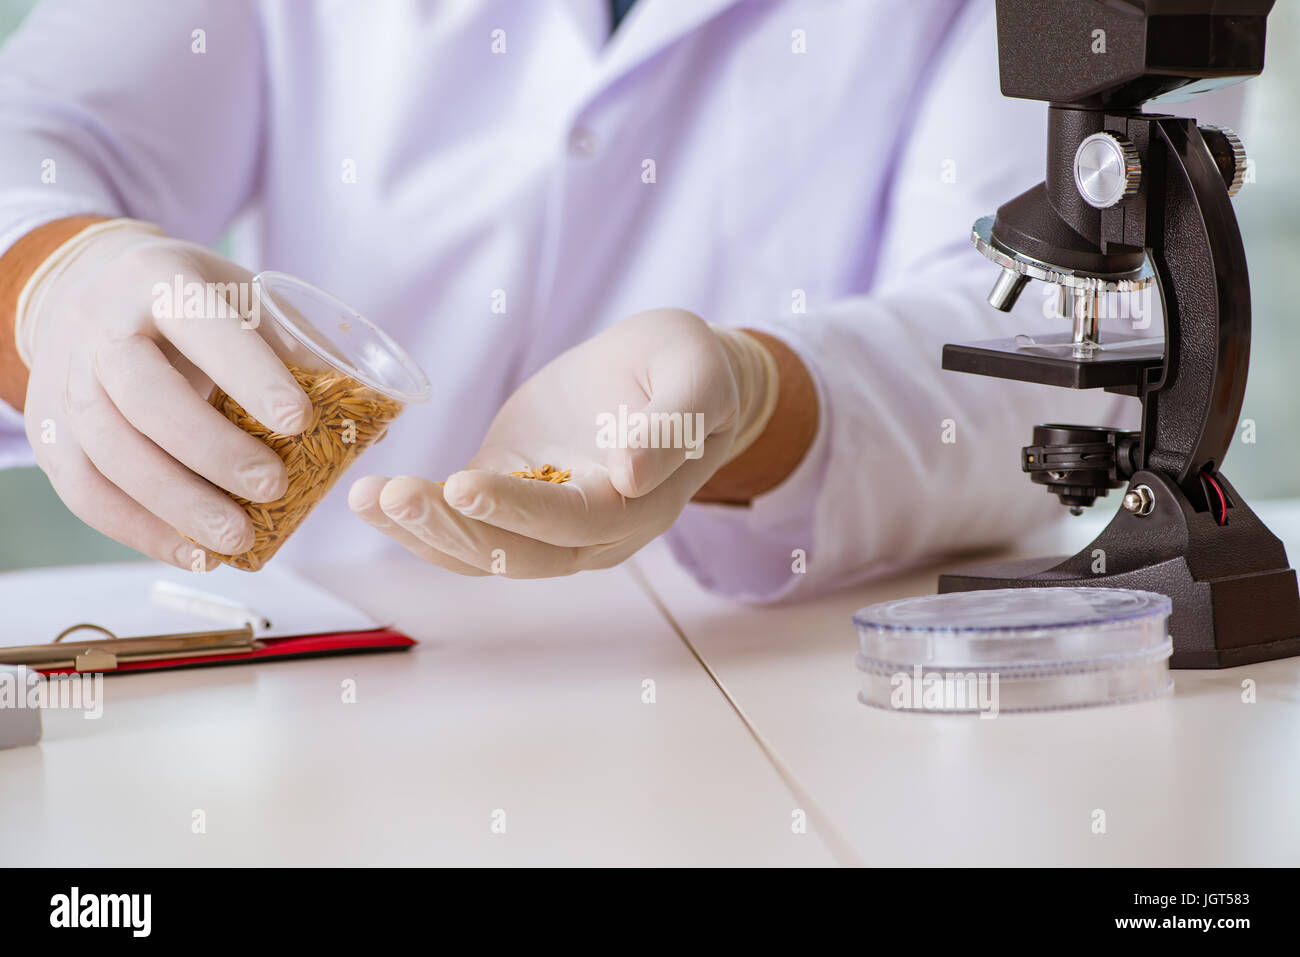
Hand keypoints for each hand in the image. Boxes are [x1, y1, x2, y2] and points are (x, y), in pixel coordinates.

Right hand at [20, 220, 312, 567]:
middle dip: (212, 451)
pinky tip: (194, 554)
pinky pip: (84, 490)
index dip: (251, 375)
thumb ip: (304, 354)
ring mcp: (68, 378)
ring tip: (239, 538)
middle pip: (145, 395)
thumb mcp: (250, 302)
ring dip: (177, 505)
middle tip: (273, 488)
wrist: (99, 291)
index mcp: (164, 281)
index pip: (204, 326)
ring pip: (109, 450)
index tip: (300, 421)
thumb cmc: (202, 308)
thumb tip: (372, 428)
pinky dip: (140, 530)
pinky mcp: (52, 428)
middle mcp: (104, 326)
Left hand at [349, 308, 778, 576]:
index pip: (574, 520)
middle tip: (390, 496)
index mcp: (638, 507)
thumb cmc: (691, 369)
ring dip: (421, 531)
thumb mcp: (697, 376)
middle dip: (450, 529)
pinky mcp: (510, 494)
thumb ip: (673, 425)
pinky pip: (462, 524)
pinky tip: (370, 499)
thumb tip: (633, 476)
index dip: (519, 509)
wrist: (670, 376)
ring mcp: (545, 520)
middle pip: (517, 552)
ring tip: (365, 499)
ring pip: (480, 549)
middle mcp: (590, 533)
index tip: (464, 485)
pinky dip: (418, 519)